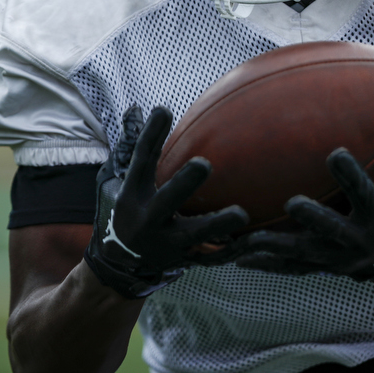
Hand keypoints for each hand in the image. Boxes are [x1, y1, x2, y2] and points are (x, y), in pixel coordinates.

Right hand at [83, 105, 249, 297]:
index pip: (141, 160)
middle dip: (184, 184)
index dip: (151, 136)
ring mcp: (167, 242)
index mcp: (132, 195)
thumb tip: (148, 108)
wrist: (120, 264)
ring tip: (241, 214)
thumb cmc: (129, 210)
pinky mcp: (185, 259)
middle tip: (204, 164)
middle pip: (166, 200)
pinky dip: (229, 251)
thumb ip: (139, 148)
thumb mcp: (123, 181)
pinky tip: (253, 242)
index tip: (164, 110)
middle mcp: (147, 219)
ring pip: (194, 234)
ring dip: (217, 224)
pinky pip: (210, 258)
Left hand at [236, 124, 373, 282]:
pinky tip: (237, 257)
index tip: (335, 154)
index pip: (365, 194)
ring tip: (248, 238)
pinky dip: (265, 264)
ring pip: (302, 255)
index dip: (351, 176)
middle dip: (313, 219)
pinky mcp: (318, 268)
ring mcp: (334, 259)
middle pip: (332, 231)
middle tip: (291, 203)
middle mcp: (356, 241)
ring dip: (275, 247)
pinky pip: (288, 268)